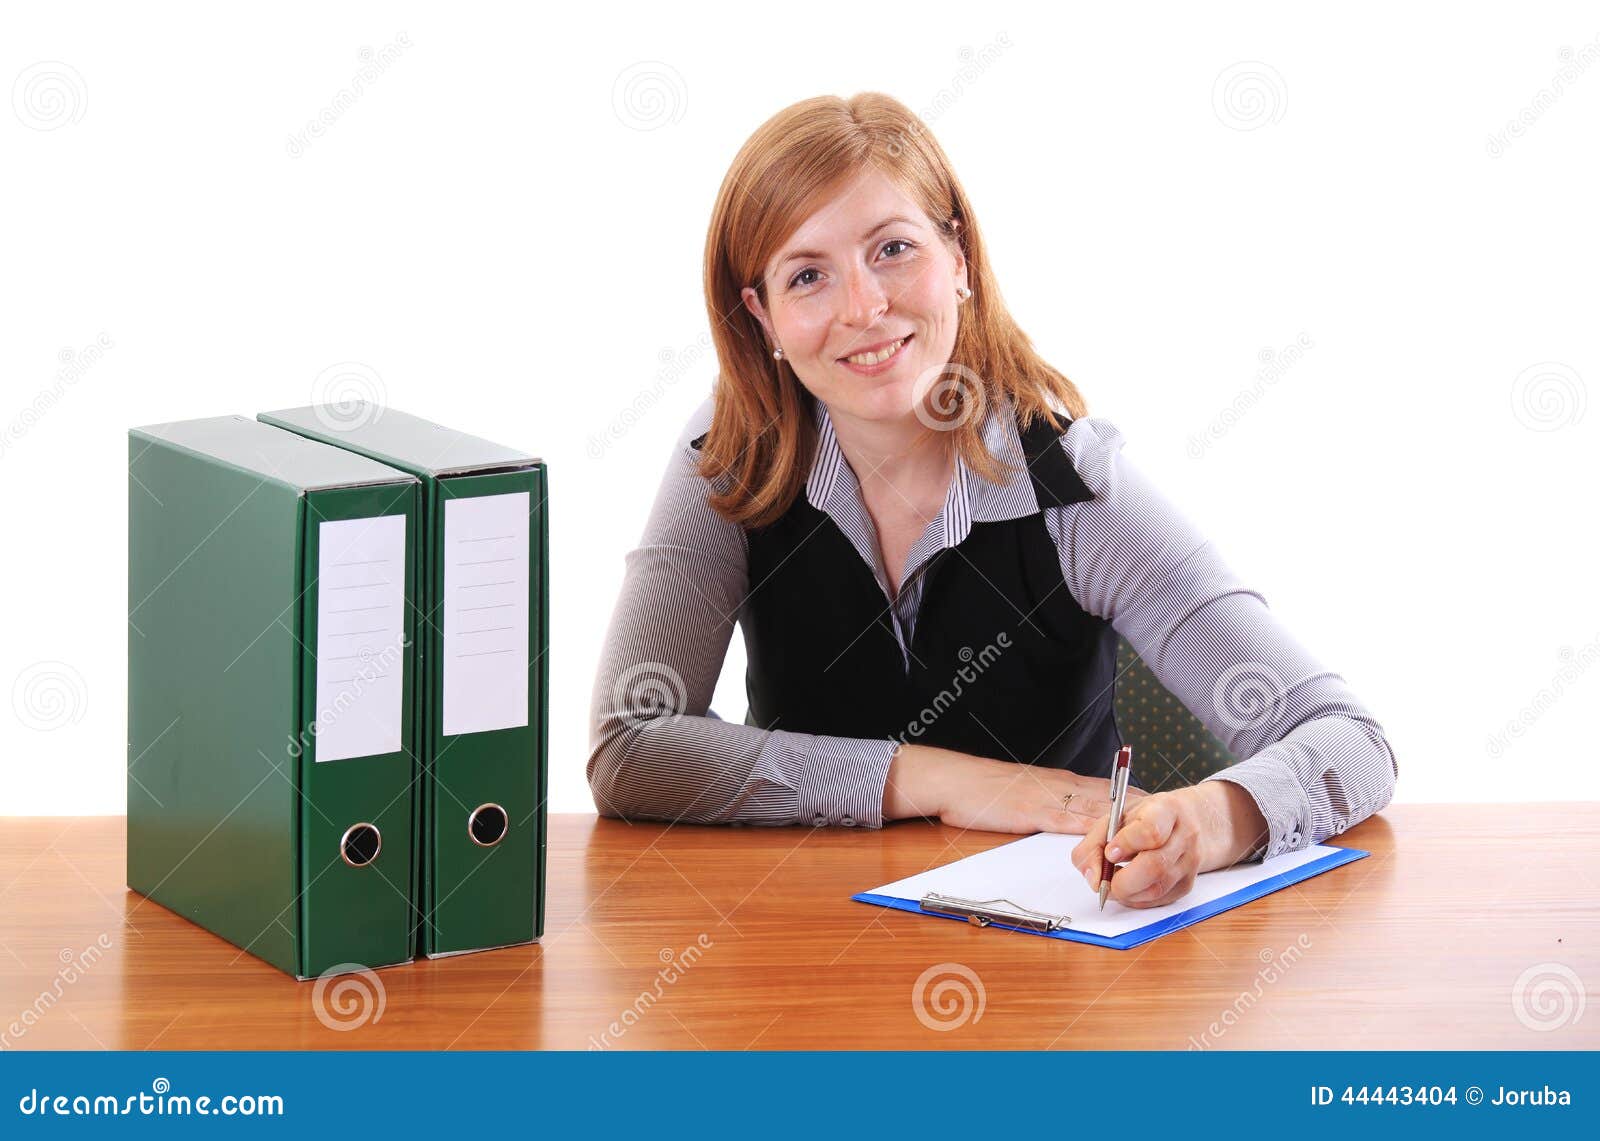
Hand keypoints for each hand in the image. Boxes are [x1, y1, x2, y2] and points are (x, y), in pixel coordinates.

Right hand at [884, 744, 1148, 834]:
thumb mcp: (1021, 795)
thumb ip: (1046, 805)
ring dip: (1125, 816)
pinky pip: (1070, 821)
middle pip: (1110, 795)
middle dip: (1140, 805)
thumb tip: (1067, 820)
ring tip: (1155, 823)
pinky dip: (1093, 828)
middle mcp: (1060, 786)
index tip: (1158, 803)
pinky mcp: (1035, 812)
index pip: (1104, 788)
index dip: (1133, 796)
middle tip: (1171, 813)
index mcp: (1057, 782)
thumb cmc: (981, 790)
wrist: (952, 780)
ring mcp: (1049, 797)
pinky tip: (1112, 835)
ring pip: (1096, 806)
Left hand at [1070, 781, 1267, 907]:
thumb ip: (1095, 843)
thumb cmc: (1147, 818)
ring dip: (1127, 893)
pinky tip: (1129, 887)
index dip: (1126, 844)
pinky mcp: (1187, 884)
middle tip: (1107, 879)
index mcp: (1167, 810)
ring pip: (1156, 889)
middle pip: (1155, 867)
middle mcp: (1184, 836)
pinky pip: (1158, 901)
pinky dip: (1137, 899)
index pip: (1150, 831)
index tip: (1109, 852)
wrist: (1189, 822)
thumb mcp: (1117, 817)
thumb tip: (1092, 877)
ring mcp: (1189, 863)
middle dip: (1122, 880)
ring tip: (1115, 882)